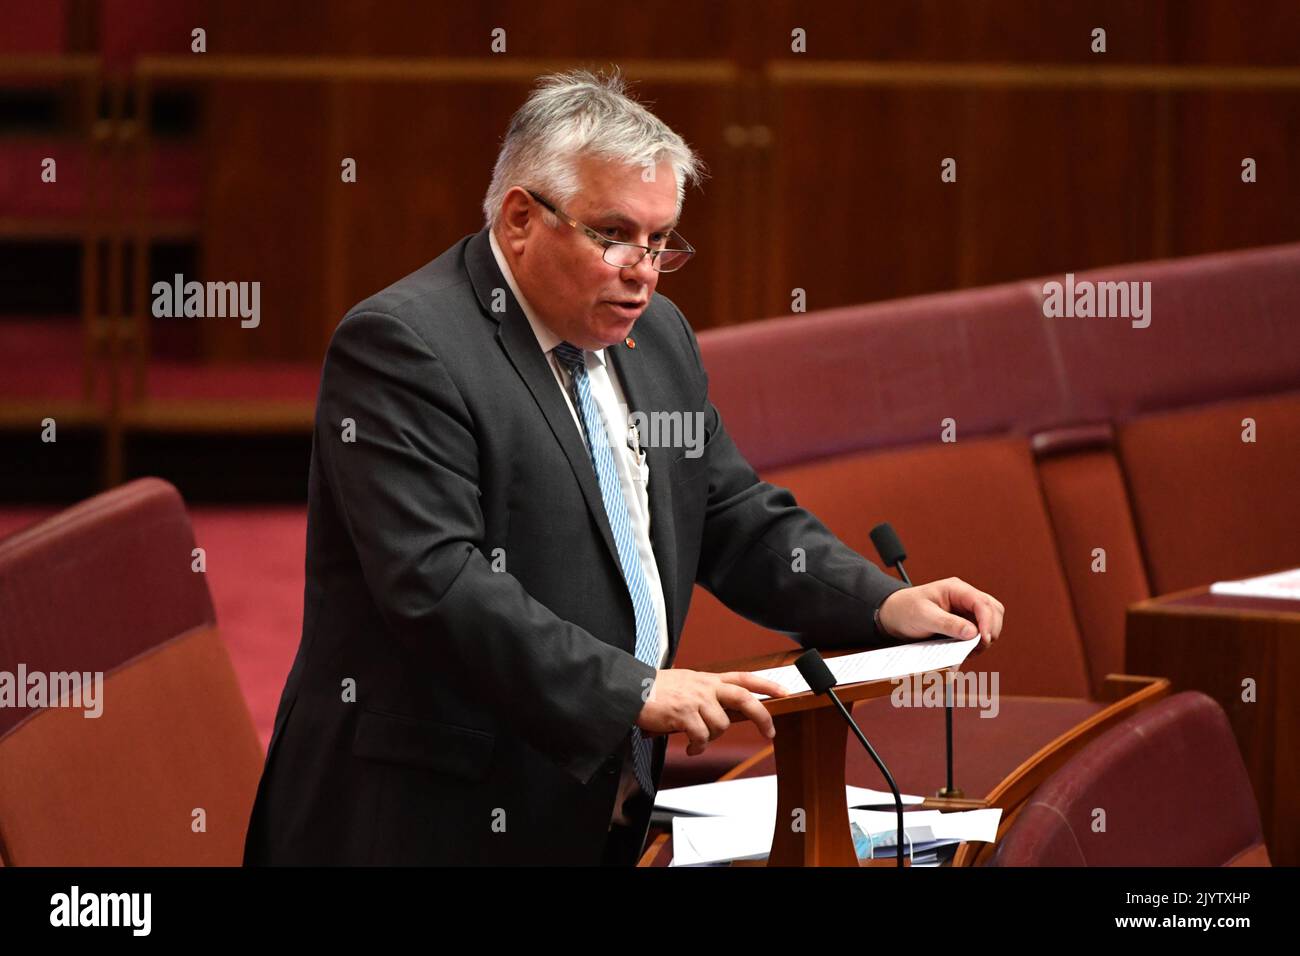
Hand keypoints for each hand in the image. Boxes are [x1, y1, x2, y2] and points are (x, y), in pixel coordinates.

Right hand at [636, 669, 788, 755]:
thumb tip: (719, 713)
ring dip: (712, 738)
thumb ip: (704, 693)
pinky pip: (701, 737)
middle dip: (762, 716)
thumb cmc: (654, 690)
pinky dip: (698, 747)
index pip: (744, 678)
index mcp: (707, 679)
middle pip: (744, 699)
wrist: (631, 689)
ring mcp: (696, 700)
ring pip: (721, 725)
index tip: (785, 691)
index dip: (767, 684)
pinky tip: (689, 747)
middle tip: (770, 732)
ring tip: (697, 741)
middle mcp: (705, 687)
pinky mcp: (684, 714)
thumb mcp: (685, 683)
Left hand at [877, 577, 1004, 652]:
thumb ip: (947, 624)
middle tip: (978, 648)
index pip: (982, 603)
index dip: (988, 621)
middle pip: (993, 611)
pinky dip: (978, 643)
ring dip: (986, 638)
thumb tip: (973, 633)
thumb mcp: (923, 616)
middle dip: (990, 630)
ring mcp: (966, 611)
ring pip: (990, 622)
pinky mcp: (964, 623)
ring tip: (970, 651)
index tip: (983, 639)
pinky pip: (980, 633)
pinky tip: (966, 651)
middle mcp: (965, 598)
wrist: (893, 616)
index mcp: (956, 589)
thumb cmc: (905, 610)